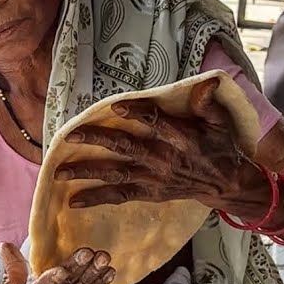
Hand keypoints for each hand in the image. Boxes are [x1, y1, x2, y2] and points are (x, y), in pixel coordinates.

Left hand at [54, 78, 247, 209]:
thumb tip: (207, 82)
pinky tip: (72, 201)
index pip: (154, 121)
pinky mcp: (148, 193)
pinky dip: (96, 198)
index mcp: (180, 138)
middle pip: (125, 147)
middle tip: (69, 135)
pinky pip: (119, 196)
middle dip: (96, 140)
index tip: (114, 105)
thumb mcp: (221, 122)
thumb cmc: (220, 147)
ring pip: (115, 173)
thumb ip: (208, 103)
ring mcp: (153, 178)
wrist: (226, 184)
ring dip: (86, 172)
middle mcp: (162, 159)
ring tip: (58, 172)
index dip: (135, 112)